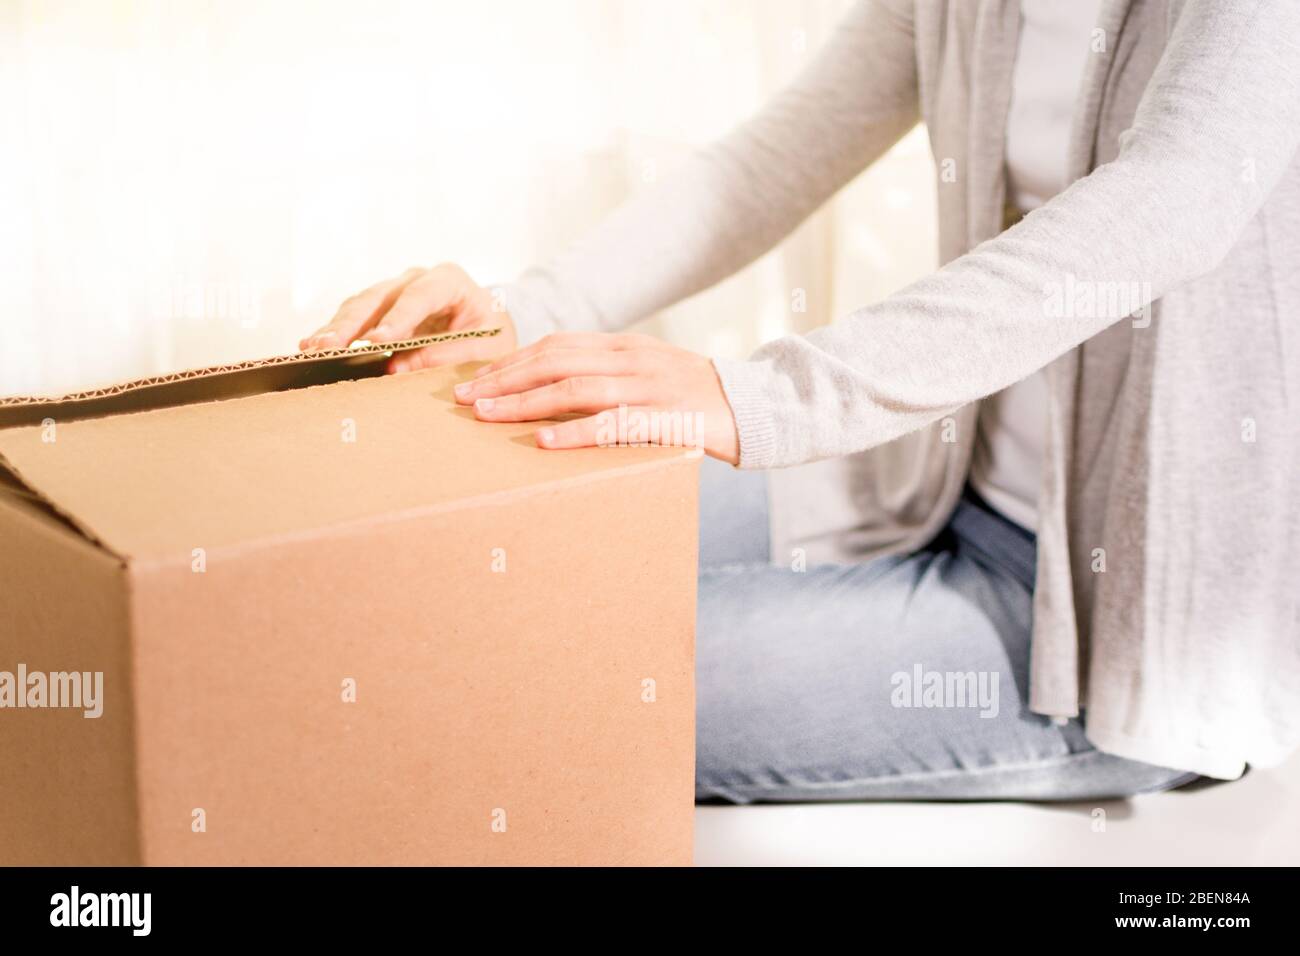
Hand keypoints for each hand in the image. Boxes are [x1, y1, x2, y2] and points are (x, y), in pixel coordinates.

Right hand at [300, 263, 516, 370]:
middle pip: (378, 298)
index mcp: (449, 280)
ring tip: (312, 349)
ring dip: (335, 328)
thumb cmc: (492, 334)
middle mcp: (416, 278)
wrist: (490, 325)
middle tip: (329, 347)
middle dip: (351, 324)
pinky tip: (312, 347)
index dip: (396, 319)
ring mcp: (395, 290)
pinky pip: (354, 317)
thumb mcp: (487, 347)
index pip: (418, 296)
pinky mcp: (381, 307)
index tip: (378, 342)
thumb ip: (450, 355)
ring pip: (359, 305)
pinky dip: (334, 332)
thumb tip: (400, 369)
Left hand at [453, 332, 739, 463]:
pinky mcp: (665, 419)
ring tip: (486, 416)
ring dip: (523, 402)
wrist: (760, 406)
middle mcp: (631, 360)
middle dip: (503, 378)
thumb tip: (557, 394)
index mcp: (625, 347)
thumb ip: (611, 376)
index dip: (511, 361)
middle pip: (554, 361)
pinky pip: (610, 424)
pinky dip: (572, 432)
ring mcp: (648, 387)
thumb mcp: (652, 375)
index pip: (556, 346)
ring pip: (573, 388)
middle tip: (462, 399)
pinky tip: (541, 440)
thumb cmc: (699, 399)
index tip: (474, 380)